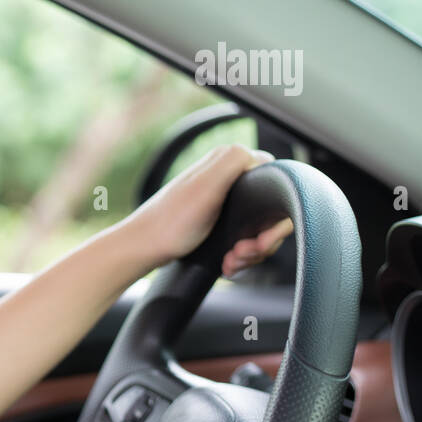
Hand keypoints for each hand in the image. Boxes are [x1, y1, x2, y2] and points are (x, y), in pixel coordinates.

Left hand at [124, 143, 294, 276]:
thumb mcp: (206, 187)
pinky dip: (241, 256)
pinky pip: (245, 239)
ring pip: (259, 229)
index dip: (275, 217)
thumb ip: (235, 162)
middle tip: (241, 254)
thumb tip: (263, 157)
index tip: (259, 239)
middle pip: (271, 213)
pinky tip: (228, 264)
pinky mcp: (219, 221)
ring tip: (232, 261)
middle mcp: (228, 177)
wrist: (142, 248)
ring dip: (251, 253)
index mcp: (228, 162)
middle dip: (262, 241)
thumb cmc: (171, 222)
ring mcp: (224, 201)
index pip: (278, 185)